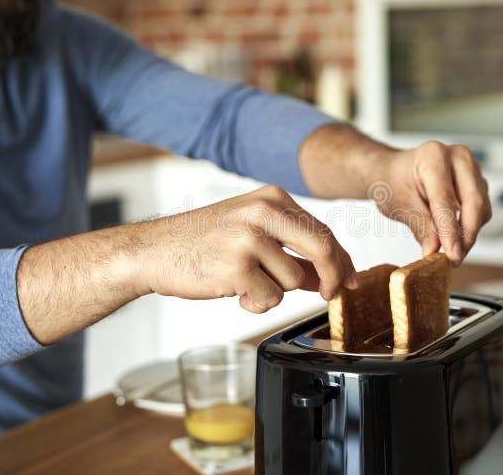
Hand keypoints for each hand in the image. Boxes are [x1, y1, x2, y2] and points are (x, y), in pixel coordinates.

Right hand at [138, 185, 357, 312]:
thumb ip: (292, 251)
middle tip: (329, 295)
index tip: (349, 279)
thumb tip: (330, 275)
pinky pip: (270, 298)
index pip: (322, 230)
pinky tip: (233, 290)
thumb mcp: (251, 234)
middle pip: (322, 248)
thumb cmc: (202, 242)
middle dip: (332, 278)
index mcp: (271, 198)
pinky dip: (256, 303)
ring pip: (294, 281)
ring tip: (245, 281)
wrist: (153, 251)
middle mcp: (262, 212)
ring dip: (274, 290)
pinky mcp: (237, 266)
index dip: (341, 259)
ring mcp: (249, 238)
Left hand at [370, 141, 490, 263]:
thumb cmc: (393, 181)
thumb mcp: (399, 205)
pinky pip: (482, 209)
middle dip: (466, 235)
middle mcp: (458, 157)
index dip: (450, 230)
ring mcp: (472, 168)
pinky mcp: (478, 182)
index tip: (452, 254)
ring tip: (450, 249)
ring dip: (469, 233)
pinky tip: (454, 235)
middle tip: (455, 258)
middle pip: (474, 202)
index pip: (446, 200)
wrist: (394, 172)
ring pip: (482, 208)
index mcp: (434, 156)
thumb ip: (420, 225)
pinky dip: (470, 226)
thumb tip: (436, 249)